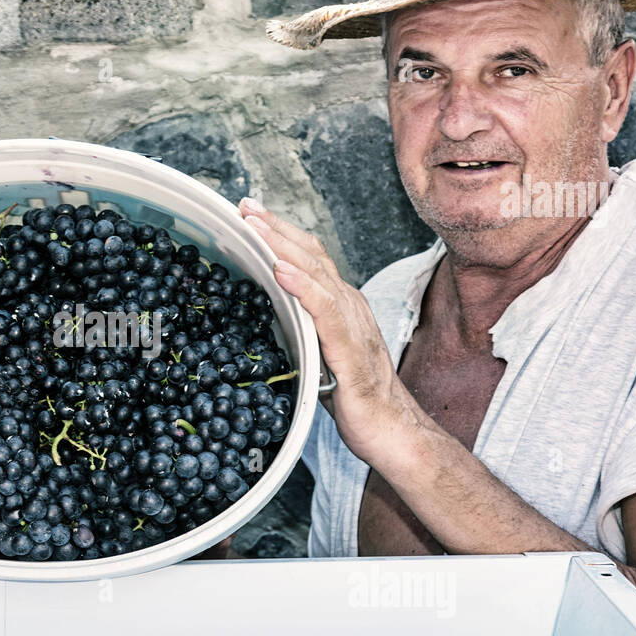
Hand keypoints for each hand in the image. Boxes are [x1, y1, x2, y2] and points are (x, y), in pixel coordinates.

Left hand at [238, 197, 421, 465]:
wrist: (390, 429)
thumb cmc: (354, 397)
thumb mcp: (316, 353)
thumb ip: (299, 329)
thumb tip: (268, 316)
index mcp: (340, 305)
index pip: (308, 258)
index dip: (281, 233)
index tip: (251, 215)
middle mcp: (348, 306)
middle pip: (310, 254)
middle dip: (276, 227)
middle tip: (245, 205)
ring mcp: (351, 324)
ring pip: (316, 273)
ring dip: (282, 245)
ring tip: (255, 226)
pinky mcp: (349, 349)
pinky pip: (324, 310)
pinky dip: (302, 286)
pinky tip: (281, 270)